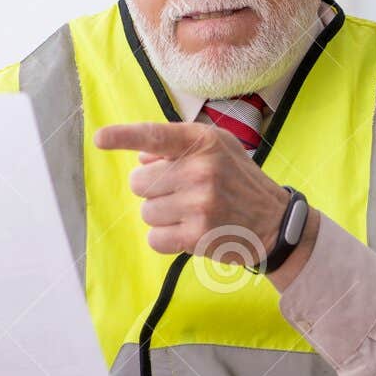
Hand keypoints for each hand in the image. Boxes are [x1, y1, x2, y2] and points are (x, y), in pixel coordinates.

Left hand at [94, 121, 317, 282]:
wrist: (274, 222)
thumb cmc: (239, 181)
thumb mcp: (219, 149)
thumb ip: (179, 146)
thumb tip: (140, 158)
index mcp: (203, 142)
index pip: (155, 136)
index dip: (123, 136)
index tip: (100, 138)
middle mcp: (201, 169)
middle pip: (140, 182)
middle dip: (153, 189)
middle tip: (183, 192)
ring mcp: (199, 203)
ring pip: (146, 212)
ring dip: (162, 215)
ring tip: (191, 212)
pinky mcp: (198, 234)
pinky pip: (155, 238)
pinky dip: (166, 238)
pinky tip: (189, 231)